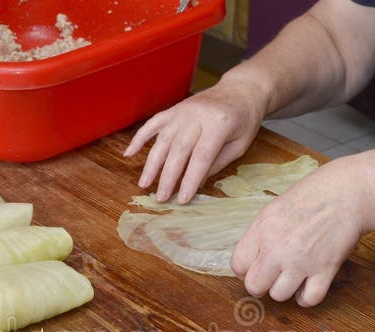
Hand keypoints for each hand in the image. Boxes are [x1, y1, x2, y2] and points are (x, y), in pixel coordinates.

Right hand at [124, 76, 268, 202]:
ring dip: (152, 164)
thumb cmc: (244, 120)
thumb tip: (195, 183)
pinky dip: (140, 138)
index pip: (201, 156)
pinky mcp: (174, 109)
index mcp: (219, 124)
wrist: (241, 89)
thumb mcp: (239, 145)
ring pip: (163, 139)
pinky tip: (129, 153)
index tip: (183, 199)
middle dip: (168, 176)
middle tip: (161, 197)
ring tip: (145, 184)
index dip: (190, 179)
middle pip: (179, 150)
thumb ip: (217, 162)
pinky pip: (154, 123)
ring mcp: (183, 110)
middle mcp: (198, 115)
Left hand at [230, 161, 367, 306]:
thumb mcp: (275, 209)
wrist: (348, 193)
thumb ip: (260, 235)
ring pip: (279, 296)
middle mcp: (278, 248)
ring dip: (286, 290)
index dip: (246, 269)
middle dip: (262, 285)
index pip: (238, 265)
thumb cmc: (313, 196)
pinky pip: (308, 299)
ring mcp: (301, 261)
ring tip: (294, 277)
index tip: (258, 265)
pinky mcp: (325, 269)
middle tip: (273, 277)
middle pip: (254, 286)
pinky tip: (309, 284)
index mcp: (262, 229)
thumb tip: (252, 261)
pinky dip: (307, 297)